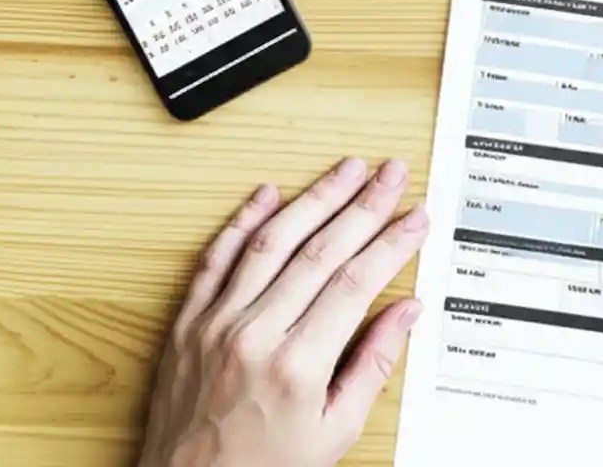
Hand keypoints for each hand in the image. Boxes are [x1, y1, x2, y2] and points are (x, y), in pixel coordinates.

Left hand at [138, 158, 428, 466]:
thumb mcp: (335, 432)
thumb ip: (373, 366)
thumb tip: (406, 312)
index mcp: (297, 366)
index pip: (357, 282)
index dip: (392, 243)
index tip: (416, 217)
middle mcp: (254, 335)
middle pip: (320, 251)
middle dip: (363, 205)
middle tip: (391, 173)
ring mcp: (215, 324)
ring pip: (270, 242)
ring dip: (313, 199)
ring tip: (344, 170)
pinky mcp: (187, 323)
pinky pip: (215, 259)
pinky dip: (240, 222)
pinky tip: (266, 194)